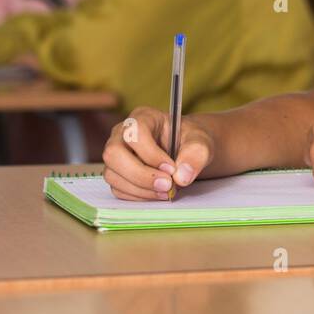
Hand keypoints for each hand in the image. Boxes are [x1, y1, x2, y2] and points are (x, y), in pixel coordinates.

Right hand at [101, 106, 216, 200]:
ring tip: (167, 191)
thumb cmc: (190, 140)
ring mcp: (116, 154)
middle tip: (167, 185)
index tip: (172, 168)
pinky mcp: (117, 173)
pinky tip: (158, 194)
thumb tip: (181, 176)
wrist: (187, 150)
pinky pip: (118, 189)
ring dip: (141, 189)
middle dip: (140, 175)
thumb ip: (196, 154)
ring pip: (112, 174)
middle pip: (113, 153)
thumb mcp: (201, 142)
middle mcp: (122, 133)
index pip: (134, 133)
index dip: (150, 154)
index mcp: (143, 117)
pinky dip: (138, 196)